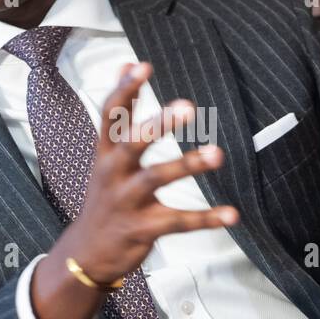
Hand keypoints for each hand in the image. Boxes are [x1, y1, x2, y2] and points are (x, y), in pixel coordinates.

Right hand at [31, 62, 237, 318]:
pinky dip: (206, 218)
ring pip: (156, 179)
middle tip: (188, 106)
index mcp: (105, 153)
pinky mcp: (142, 229)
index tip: (143, 66)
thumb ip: (121, 112)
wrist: (87, 254)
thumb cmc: (106, 195)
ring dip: (187, 165)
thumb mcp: (106, 153)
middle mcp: (112, 174)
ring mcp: (126, 202)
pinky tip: (232, 215)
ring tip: (217, 153)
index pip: (111, 116)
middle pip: (133, 144)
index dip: (126, 90)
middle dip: (158, 125)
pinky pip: (178, 222)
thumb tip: (126, 64)